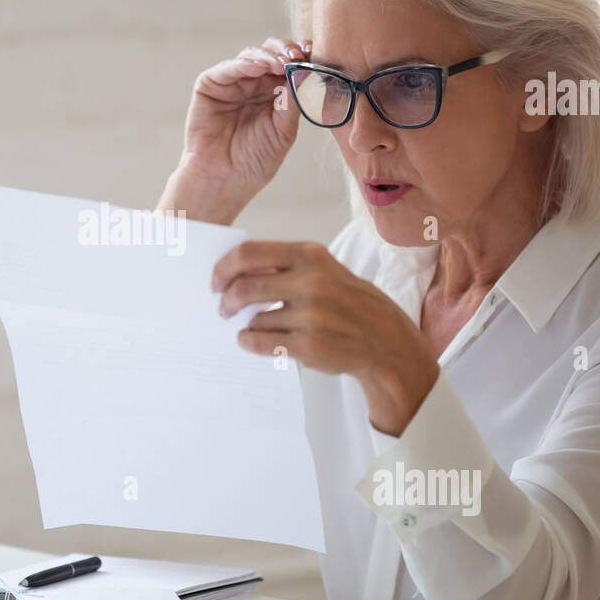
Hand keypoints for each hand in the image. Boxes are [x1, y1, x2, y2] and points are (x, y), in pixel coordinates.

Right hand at [157, 37, 308, 224]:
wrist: (224, 182)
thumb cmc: (253, 162)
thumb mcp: (284, 132)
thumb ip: (293, 102)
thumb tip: (306, 73)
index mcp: (274, 94)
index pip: (290, 65)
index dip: (302, 57)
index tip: (314, 55)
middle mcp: (253, 84)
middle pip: (272, 53)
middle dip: (287, 51)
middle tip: (298, 56)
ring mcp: (232, 84)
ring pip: (251, 55)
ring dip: (269, 55)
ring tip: (282, 63)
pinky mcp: (209, 86)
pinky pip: (228, 68)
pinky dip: (244, 64)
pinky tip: (260, 67)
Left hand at [212, 240, 439, 435]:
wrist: (384, 339)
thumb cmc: (346, 301)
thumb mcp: (321, 269)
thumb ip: (282, 266)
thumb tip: (232, 271)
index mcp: (309, 255)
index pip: (248, 254)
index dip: (224, 268)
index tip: (215, 281)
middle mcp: (311, 282)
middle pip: (244, 287)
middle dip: (226, 300)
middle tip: (223, 308)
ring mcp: (311, 315)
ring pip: (253, 319)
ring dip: (246, 325)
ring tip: (254, 326)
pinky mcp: (309, 345)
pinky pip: (260, 342)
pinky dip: (249, 342)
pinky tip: (252, 340)